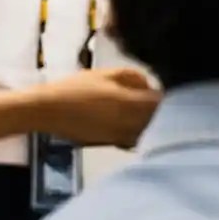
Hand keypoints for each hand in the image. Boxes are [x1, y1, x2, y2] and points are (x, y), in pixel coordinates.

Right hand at [33, 68, 161, 148]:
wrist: (49, 111)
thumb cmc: (77, 88)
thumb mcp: (106, 74)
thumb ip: (134, 77)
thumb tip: (150, 86)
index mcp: (133, 104)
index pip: (164, 103)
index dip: (169, 96)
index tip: (166, 89)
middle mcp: (133, 125)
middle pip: (162, 121)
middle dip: (163, 111)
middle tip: (159, 100)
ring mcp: (124, 138)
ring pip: (150, 133)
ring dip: (153, 124)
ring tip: (145, 112)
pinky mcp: (115, 145)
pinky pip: (137, 140)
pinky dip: (140, 133)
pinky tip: (132, 124)